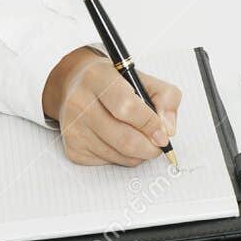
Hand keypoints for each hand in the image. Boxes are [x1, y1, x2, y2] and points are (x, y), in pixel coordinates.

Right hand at [42, 47, 181, 166]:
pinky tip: (119, 140)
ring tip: (139, 137)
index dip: (149, 123)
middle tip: (159, 143)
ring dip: (138, 153)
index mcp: (98, 77)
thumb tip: (168, 129)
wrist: (76, 86)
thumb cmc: (113, 83)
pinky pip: (108, 163)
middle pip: (124, 138)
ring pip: (119, 155)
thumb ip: (166, 98)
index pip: (126, 106)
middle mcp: (79, 102)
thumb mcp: (142, 78)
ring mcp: (73, 128)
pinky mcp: (73, 149)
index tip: (164, 134)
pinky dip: (123, 157)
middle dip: (150, 147)